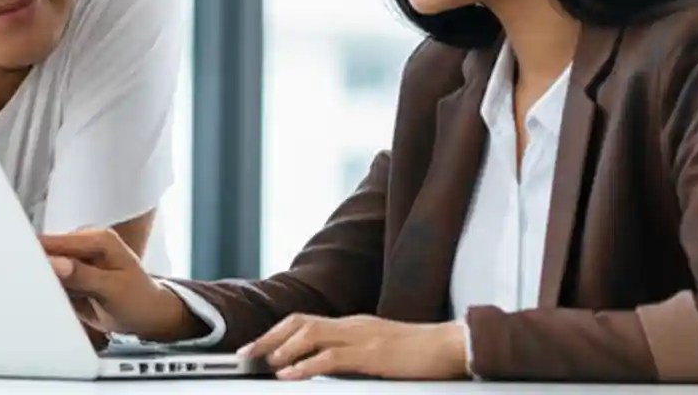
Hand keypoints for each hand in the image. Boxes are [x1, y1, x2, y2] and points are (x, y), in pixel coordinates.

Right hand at [41, 228, 201, 342]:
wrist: (149, 316)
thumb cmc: (139, 300)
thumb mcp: (112, 289)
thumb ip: (83, 276)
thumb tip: (56, 263)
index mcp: (97, 239)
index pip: (56, 242)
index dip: (35, 254)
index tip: (20, 269)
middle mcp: (85, 245)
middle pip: (47, 254)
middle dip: (37, 272)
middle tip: (33, 291)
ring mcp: (77, 261)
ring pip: (47, 270)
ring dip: (43, 284)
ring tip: (54, 299)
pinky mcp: (73, 276)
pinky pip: (53, 282)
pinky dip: (51, 292)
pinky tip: (58, 301)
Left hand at [238, 314, 468, 380]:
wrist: (451, 348)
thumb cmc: (419, 354)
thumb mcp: (379, 352)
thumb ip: (351, 356)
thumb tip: (323, 366)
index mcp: (352, 324)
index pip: (305, 321)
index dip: (277, 332)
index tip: (256, 347)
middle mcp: (352, 325)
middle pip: (299, 322)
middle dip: (269, 337)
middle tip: (246, 354)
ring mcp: (361, 336)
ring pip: (309, 334)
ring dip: (282, 349)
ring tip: (264, 364)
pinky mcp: (371, 354)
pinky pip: (329, 358)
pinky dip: (304, 365)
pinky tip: (290, 375)